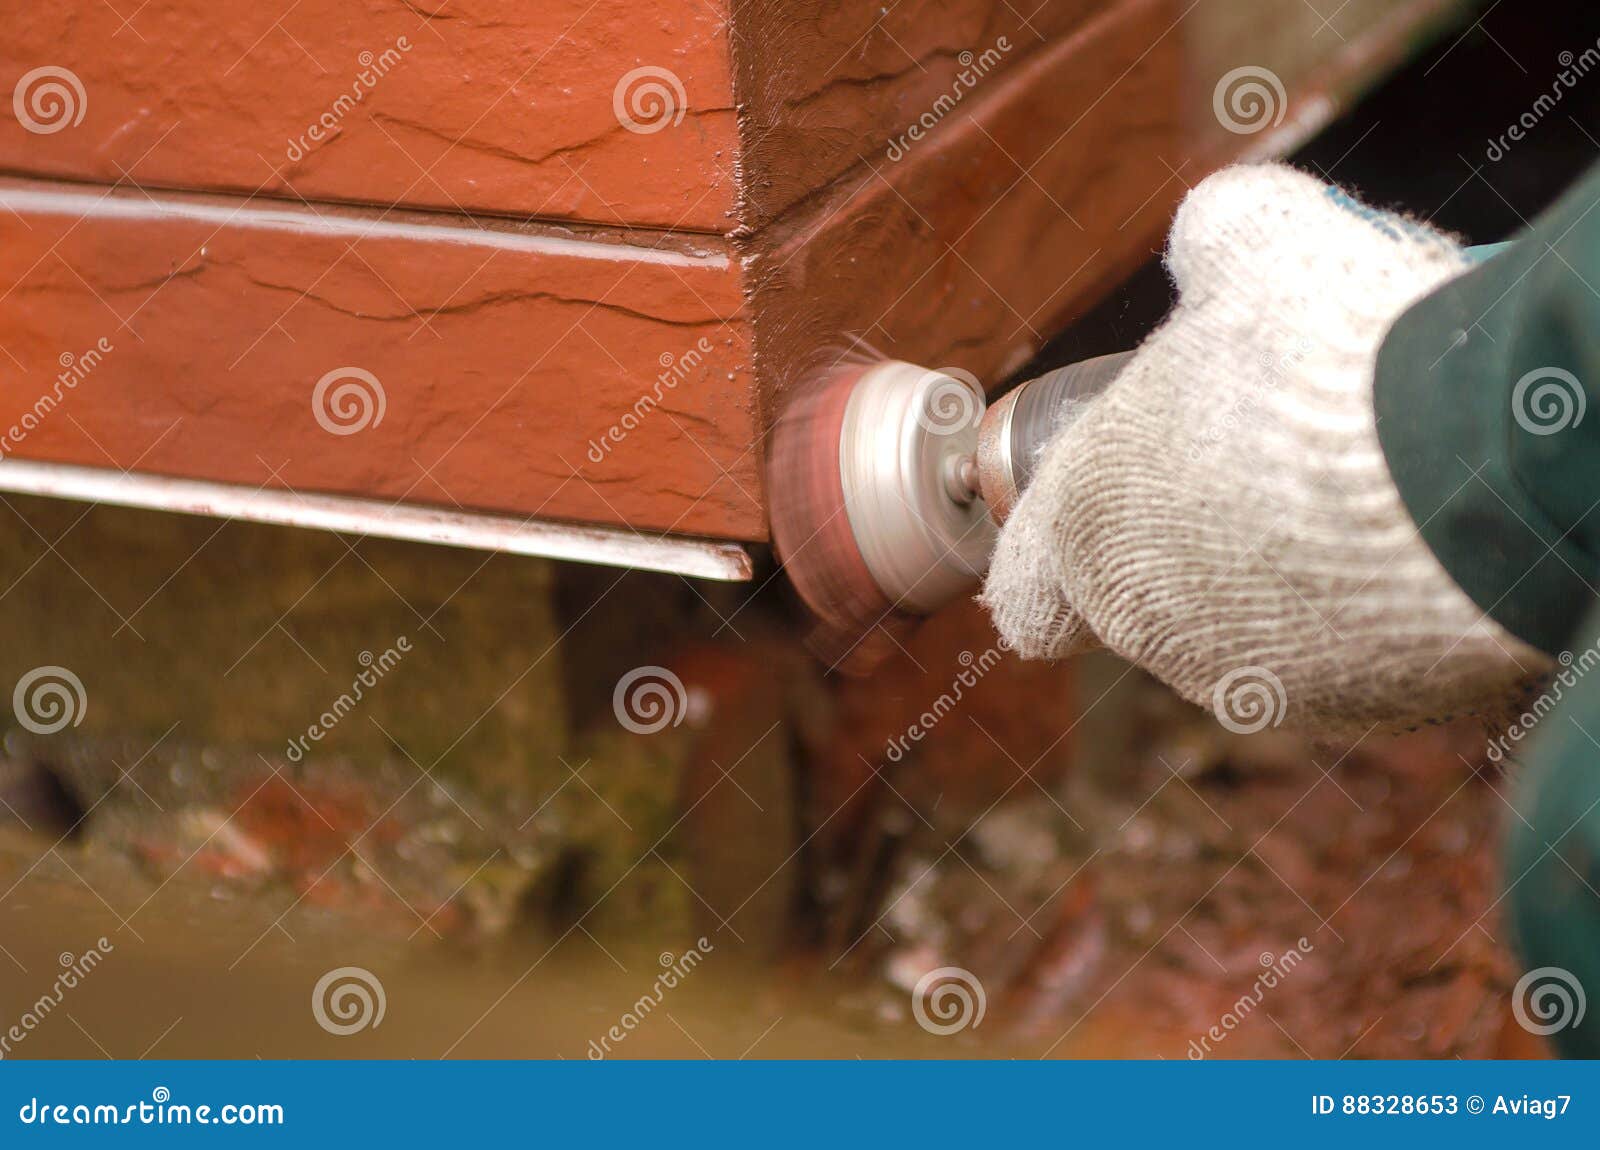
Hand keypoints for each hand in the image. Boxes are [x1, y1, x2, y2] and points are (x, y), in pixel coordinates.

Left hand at [981, 164, 1548, 733]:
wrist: (1477, 455)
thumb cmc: (1334, 345)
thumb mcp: (1253, 242)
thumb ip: (1207, 241)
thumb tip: (1211, 239)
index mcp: (1086, 530)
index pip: (1024, 593)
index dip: (1052, 558)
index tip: (1099, 520)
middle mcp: (1148, 624)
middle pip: (1139, 604)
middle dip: (1183, 546)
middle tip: (1258, 472)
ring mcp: (1249, 677)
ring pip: (1238, 637)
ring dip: (1269, 583)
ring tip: (1346, 500)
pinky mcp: (1350, 710)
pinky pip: (1337, 663)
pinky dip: (1356, 619)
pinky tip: (1405, 552)